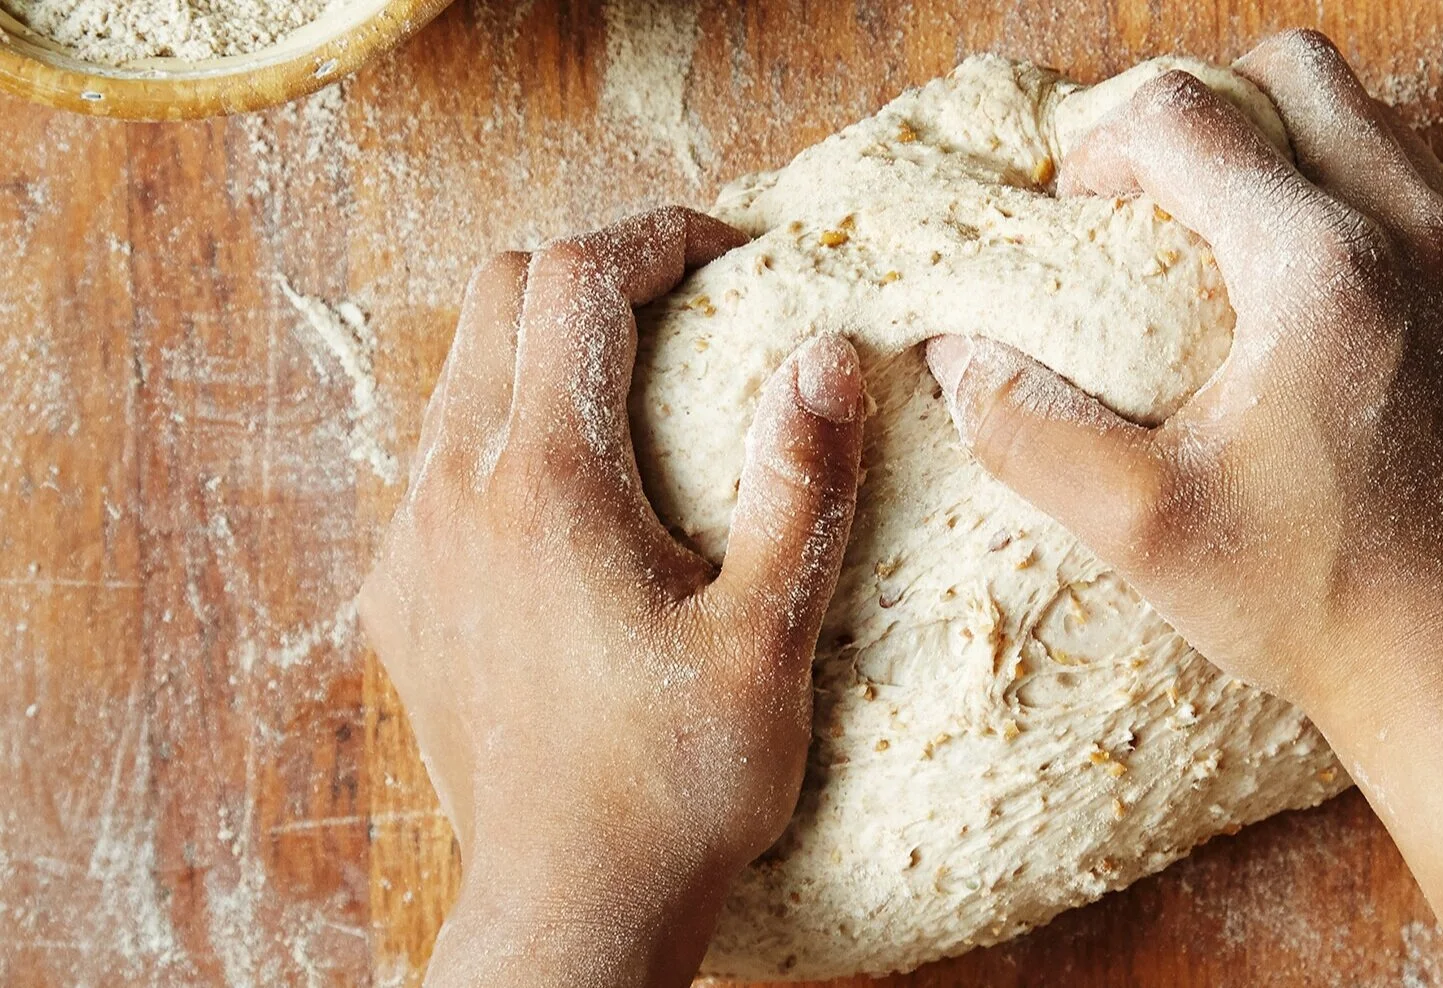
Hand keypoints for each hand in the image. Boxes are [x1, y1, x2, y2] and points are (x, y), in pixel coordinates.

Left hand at [358, 206, 865, 986]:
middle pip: (496, 294)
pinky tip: (575, 498)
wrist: (569, 910)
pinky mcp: (403, 602)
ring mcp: (415, 548)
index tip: (730, 253)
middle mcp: (456, 493)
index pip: (574, 278)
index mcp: (546, 481)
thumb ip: (801, 486)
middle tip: (687, 302)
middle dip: (591, 269)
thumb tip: (829, 355)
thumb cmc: (677, 784)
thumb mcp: (768, 637)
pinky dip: (502, 429)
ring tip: (638, 387)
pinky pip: (437, 462)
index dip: (655, 236)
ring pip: (457, 374)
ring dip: (541, 346)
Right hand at [927, 31, 1442, 987]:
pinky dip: (1388, 233)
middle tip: (1166, 196)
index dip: (1105, 144)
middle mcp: (1425, 240)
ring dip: (1305, 159)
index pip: (1184, 114)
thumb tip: (957, 348)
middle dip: (1214, 107)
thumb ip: (1022, 424)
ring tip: (1251, 250)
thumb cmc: (1302, 604)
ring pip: (1390, 131)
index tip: (1084, 212)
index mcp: (1318, 267)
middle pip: (1302, 72)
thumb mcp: (1134, 523)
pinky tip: (1349, 326)